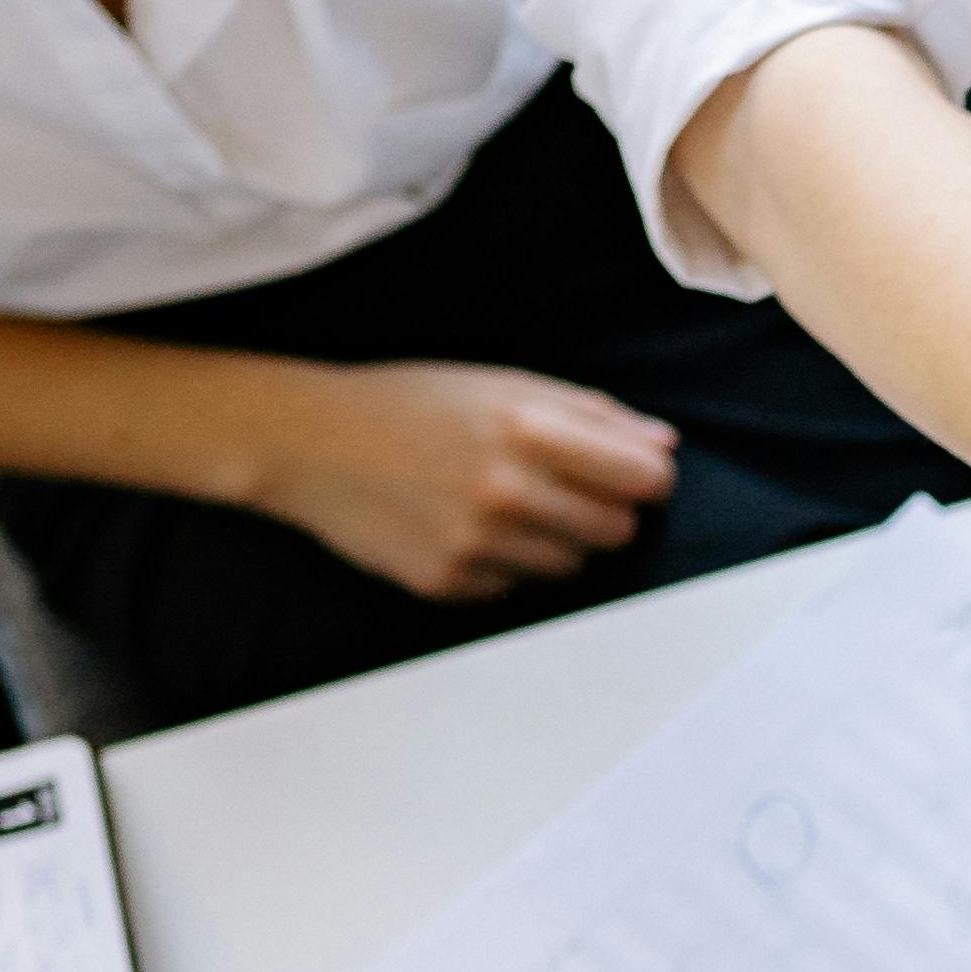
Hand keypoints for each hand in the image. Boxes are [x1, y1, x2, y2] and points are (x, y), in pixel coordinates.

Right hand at [241, 357, 676, 597]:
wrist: (309, 442)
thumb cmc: (410, 403)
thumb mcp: (499, 384)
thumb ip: (588, 415)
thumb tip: (661, 445)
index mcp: (528, 429)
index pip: (644, 478)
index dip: (648, 478)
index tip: (633, 475)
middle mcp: (507, 491)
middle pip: (617, 530)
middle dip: (603, 512)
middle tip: (560, 489)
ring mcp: (477, 544)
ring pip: (570, 566)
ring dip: (553, 540)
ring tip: (502, 505)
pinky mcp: (448, 583)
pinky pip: (515, 587)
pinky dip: (504, 563)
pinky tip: (462, 527)